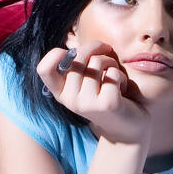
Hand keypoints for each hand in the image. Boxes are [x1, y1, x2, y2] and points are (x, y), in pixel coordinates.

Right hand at [37, 40, 151, 145]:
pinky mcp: (106, 104)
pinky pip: (113, 74)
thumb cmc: (105, 94)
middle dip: (95, 48)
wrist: (128, 126)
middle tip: (107, 52)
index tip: (72, 51)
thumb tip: (73, 46)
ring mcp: (87, 103)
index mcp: (60, 92)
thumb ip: (76, 65)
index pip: (44, 69)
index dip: (55, 54)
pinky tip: (122, 89)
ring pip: (97, 63)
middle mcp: (69, 99)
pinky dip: (121, 76)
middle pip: (77, 57)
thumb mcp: (86, 81)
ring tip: (114, 76)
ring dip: (110, 63)